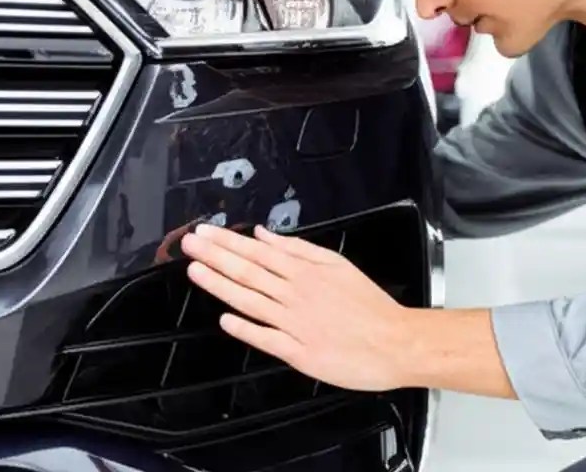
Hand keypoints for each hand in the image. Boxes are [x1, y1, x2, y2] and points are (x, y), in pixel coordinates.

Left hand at [179, 223, 417, 391]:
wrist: (396, 342)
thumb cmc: (370, 306)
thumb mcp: (337, 264)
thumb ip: (299, 248)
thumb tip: (266, 235)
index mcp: (305, 272)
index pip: (257, 252)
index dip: (227, 242)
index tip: (205, 233)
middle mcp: (296, 295)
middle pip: (248, 272)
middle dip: (215, 256)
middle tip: (190, 244)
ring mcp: (296, 324)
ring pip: (251, 301)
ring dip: (220, 285)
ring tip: (196, 272)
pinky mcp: (299, 352)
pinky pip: (267, 339)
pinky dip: (245, 329)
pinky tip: (225, 320)